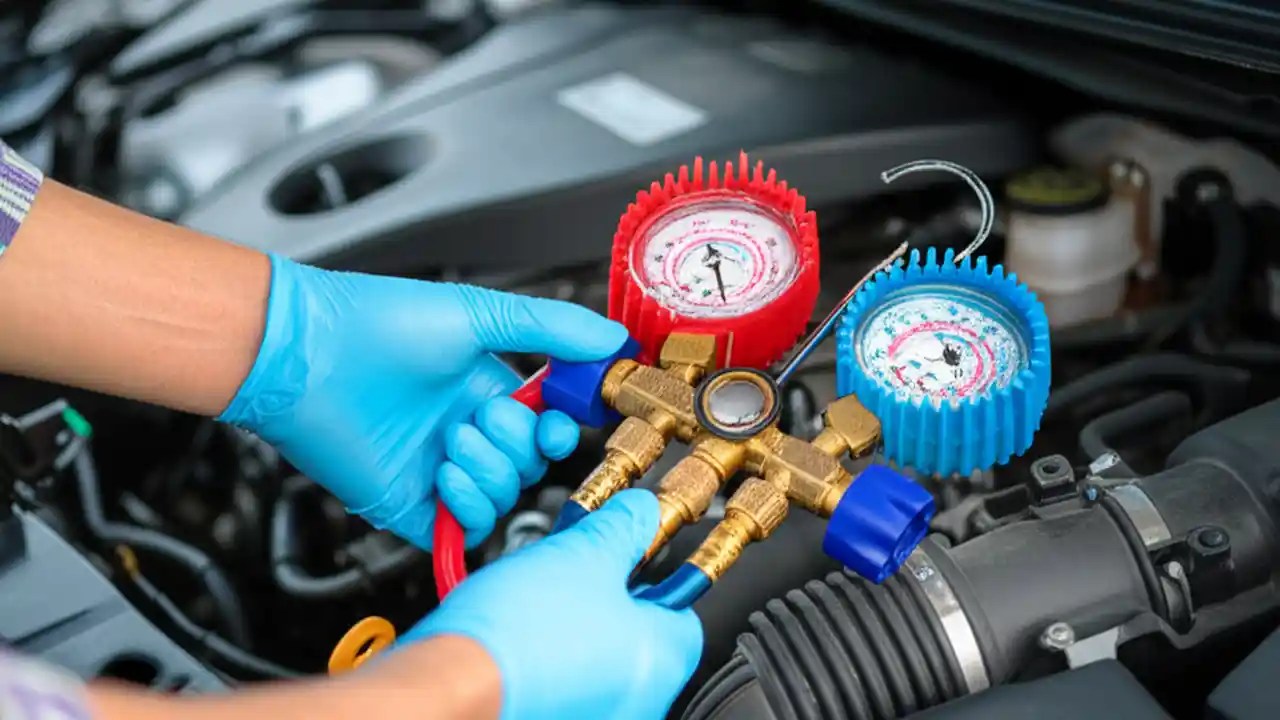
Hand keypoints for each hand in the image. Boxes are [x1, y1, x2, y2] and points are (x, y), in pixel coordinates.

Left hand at [219, 255, 627, 547]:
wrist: (306, 354)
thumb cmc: (377, 324)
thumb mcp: (477, 313)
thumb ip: (550, 327)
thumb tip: (610, 337)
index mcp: (484, 389)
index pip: (544, 426)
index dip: (559, 431)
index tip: (559, 423)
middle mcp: (463, 431)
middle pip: (526, 466)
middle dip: (515, 446)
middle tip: (480, 418)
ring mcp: (437, 469)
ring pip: (501, 497)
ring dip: (488, 472)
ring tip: (451, 442)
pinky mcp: (409, 504)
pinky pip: (462, 528)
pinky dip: (466, 508)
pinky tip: (447, 478)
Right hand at [402, 489, 702, 719]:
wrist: (450, 684)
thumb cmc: (515, 633)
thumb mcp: (580, 553)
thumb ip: (622, 528)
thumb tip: (639, 512)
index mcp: (660, 660)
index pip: (682, 610)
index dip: (652, 574)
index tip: (628, 557)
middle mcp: (639, 701)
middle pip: (637, 639)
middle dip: (606, 602)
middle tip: (576, 575)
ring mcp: (598, 719)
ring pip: (599, 665)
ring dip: (576, 633)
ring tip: (542, 605)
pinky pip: (567, 690)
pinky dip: (551, 666)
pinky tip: (524, 640)